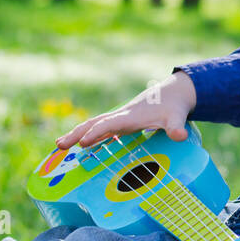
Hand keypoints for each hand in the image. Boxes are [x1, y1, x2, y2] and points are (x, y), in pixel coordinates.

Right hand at [56, 71, 197, 149]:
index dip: (97, 133)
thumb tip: (180, 136)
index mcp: (131, 116)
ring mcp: (119, 119)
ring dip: (77, 134)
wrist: (172, 94)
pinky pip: (100, 130)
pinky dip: (87, 136)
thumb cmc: (173, 107)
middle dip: (77, 134)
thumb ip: (176, 127)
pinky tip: (78, 146)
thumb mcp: (177, 117)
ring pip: (94, 125)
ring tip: (59, 146)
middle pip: (94, 123)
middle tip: (59, 146)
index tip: (83, 142)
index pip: (110, 124)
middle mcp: (121, 116)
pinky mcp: (121, 123)